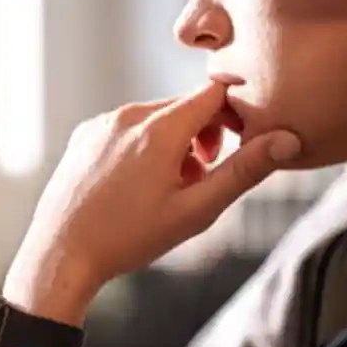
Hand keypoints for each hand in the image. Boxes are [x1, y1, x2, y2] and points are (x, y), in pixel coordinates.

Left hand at [6, 82, 301, 321]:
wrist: (60, 254)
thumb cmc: (130, 237)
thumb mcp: (197, 210)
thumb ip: (243, 171)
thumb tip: (286, 140)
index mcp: (160, 130)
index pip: (214, 92)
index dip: (234, 113)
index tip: (237, 144)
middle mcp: (129, 115)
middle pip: (186, 106)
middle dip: (204, 137)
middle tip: (201, 181)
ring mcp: (103, 122)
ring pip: (158, 118)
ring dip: (175, 144)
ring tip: (168, 189)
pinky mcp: (85, 134)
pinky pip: (129, 127)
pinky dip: (145, 147)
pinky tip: (137, 186)